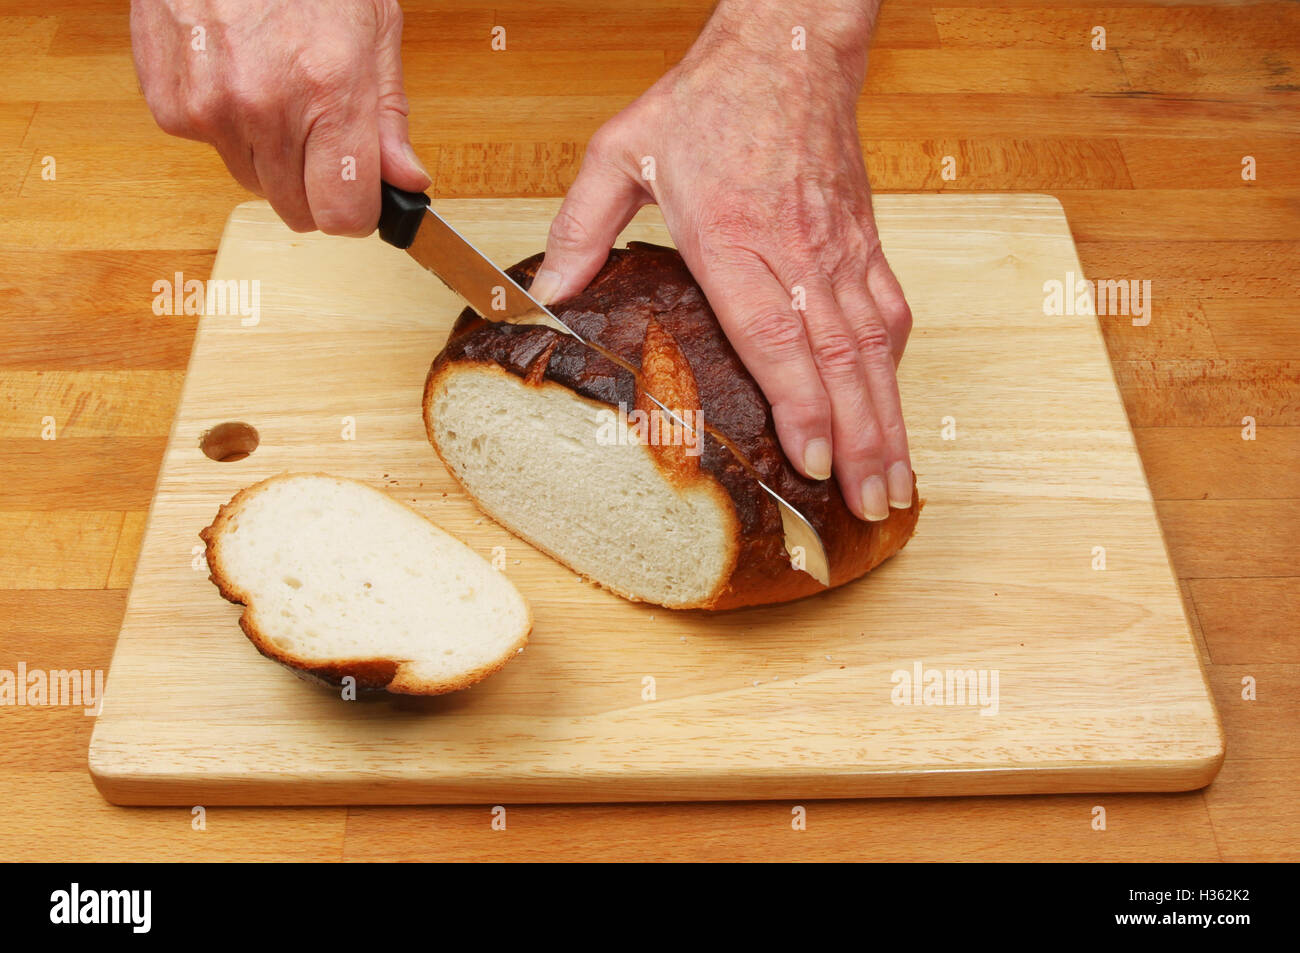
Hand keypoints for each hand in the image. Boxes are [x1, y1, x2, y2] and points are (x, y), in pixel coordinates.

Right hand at [130, 0, 429, 234]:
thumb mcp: (373, 28)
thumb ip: (389, 117)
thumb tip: (407, 181)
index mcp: (329, 92)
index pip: (343, 215)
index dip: (357, 212)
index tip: (360, 194)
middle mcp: (268, 109)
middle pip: (298, 212)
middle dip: (314, 187)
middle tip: (318, 134)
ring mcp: (213, 111)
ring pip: (254, 184)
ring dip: (269, 156)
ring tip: (275, 89)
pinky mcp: (172, 108)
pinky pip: (211, 149)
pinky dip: (227, 127)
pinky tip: (235, 76)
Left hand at [529, 0, 912, 520]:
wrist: (787, 48)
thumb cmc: (709, 101)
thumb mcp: (623, 152)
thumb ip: (583, 224)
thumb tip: (550, 288)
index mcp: (735, 236)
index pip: (775, 334)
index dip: (802, 404)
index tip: (816, 462)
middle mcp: (798, 251)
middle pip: (840, 359)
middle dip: (863, 441)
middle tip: (872, 506)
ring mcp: (840, 250)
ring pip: (875, 347)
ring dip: (889, 419)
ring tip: (895, 482)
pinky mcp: (865, 242)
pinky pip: (889, 315)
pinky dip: (893, 370)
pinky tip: (891, 409)